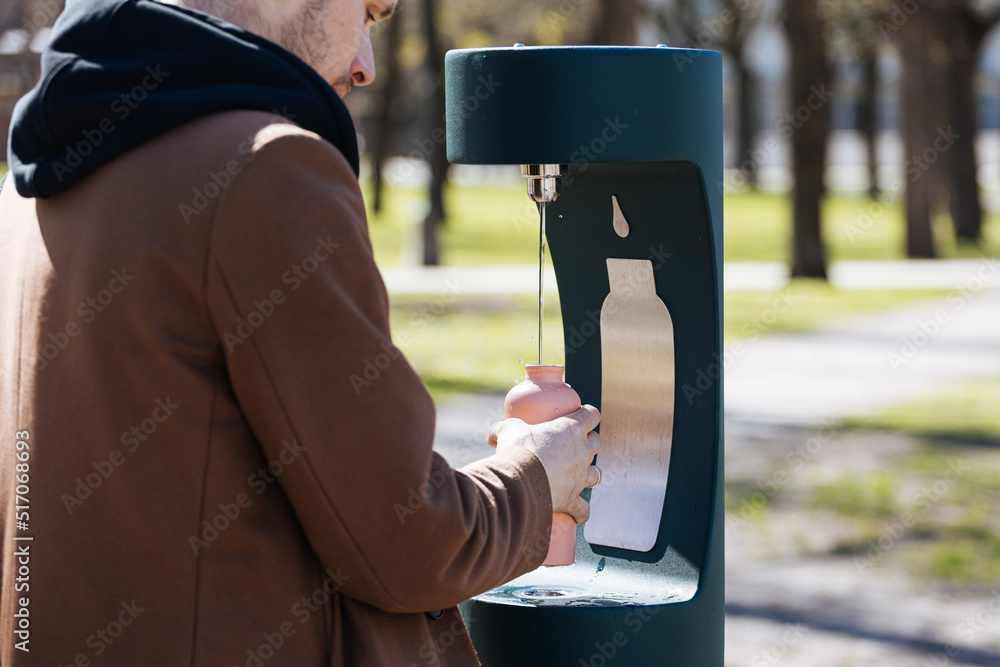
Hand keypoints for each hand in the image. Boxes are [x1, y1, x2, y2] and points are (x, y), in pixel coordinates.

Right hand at [488, 405, 601, 523]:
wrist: (519, 481)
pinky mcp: (573, 499)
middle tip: (576, 443)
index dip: (589, 414)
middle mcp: (582, 452)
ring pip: (596, 473)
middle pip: (596, 442)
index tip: (584, 415)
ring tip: (578, 474)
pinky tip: (576, 512)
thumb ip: (502, 430)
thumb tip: (492, 436)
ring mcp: (580, 477)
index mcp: (571, 429)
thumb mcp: (508, 430)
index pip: (591, 415)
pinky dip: (581, 511)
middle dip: (590, 441)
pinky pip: (584, 509)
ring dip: (589, 473)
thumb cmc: (518, 450)